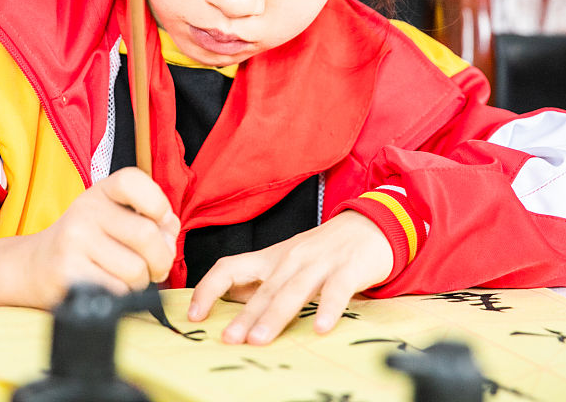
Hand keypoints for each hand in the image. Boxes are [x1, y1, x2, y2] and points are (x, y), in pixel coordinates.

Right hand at [7, 167, 179, 308]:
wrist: (35, 266)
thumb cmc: (87, 242)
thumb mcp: (115, 218)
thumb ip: (151, 220)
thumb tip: (170, 230)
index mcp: (101, 191)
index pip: (133, 180)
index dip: (157, 202)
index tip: (161, 221)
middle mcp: (85, 210)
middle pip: (146, 235)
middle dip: (162, 260)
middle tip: (156, 268)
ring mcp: (73, 240)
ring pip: (136, 269)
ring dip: (141, 282)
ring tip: (128, 279)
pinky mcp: (68, 272)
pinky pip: (117, 290)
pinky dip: (123, 295)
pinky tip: (110, 288)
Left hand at [186, 211, 393, 344]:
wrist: (370, 225)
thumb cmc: (324, 250)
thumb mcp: (287, 260)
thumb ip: (261, 280)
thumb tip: (227, 302)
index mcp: (271, 257)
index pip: (230, 267)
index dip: (209, 289)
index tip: (195, 313)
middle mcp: (291, 258)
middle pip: (263, 288)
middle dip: (245, 316)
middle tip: (230, 339)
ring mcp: (319, 262)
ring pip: (293, 290)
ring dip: (275, 315)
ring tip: (260, 338)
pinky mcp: (348, 269)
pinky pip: (336, 291)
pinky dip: (328, 309)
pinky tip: (321, 327)